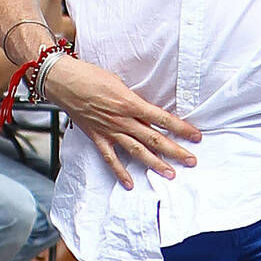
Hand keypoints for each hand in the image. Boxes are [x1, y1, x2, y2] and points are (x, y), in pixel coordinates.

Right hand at [36, 55, 200, 189]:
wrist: (64, 81)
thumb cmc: (90, 76)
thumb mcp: (119, 83)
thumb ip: (134, 100)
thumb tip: (147, 112)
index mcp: (131, 103)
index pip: (162, 118)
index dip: (181, 128)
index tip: (196, 136)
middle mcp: (122, 119)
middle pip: (154, 138)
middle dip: (175, 150)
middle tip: (191, 160)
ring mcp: (109, 130)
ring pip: (137, 151)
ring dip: (154, 163)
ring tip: (170, 174)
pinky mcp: (97, 137)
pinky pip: (111, 159)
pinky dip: (120, 172)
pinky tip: (130, 184)